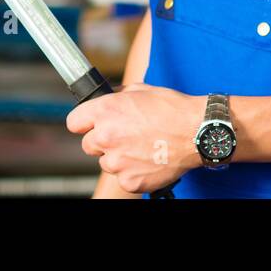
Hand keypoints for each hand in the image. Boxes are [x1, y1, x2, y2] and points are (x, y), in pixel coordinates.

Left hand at [66, 84, 203, 194]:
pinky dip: (134, 171)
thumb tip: (108, 99)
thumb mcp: (142, 90)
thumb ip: (118, 96)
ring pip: (107, 163)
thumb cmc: (173, 109)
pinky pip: (123, 178)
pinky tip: (149, 159)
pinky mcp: (129, 180)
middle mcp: (106, 137)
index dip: (85, 123)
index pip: (74, 122)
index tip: (92, 124)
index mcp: (106, 111)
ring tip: (143, 147)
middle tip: (127, 136)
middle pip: (89, 145)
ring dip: (119, 157)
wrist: (197, 132)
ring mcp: (117, 162)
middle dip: (104, 141)